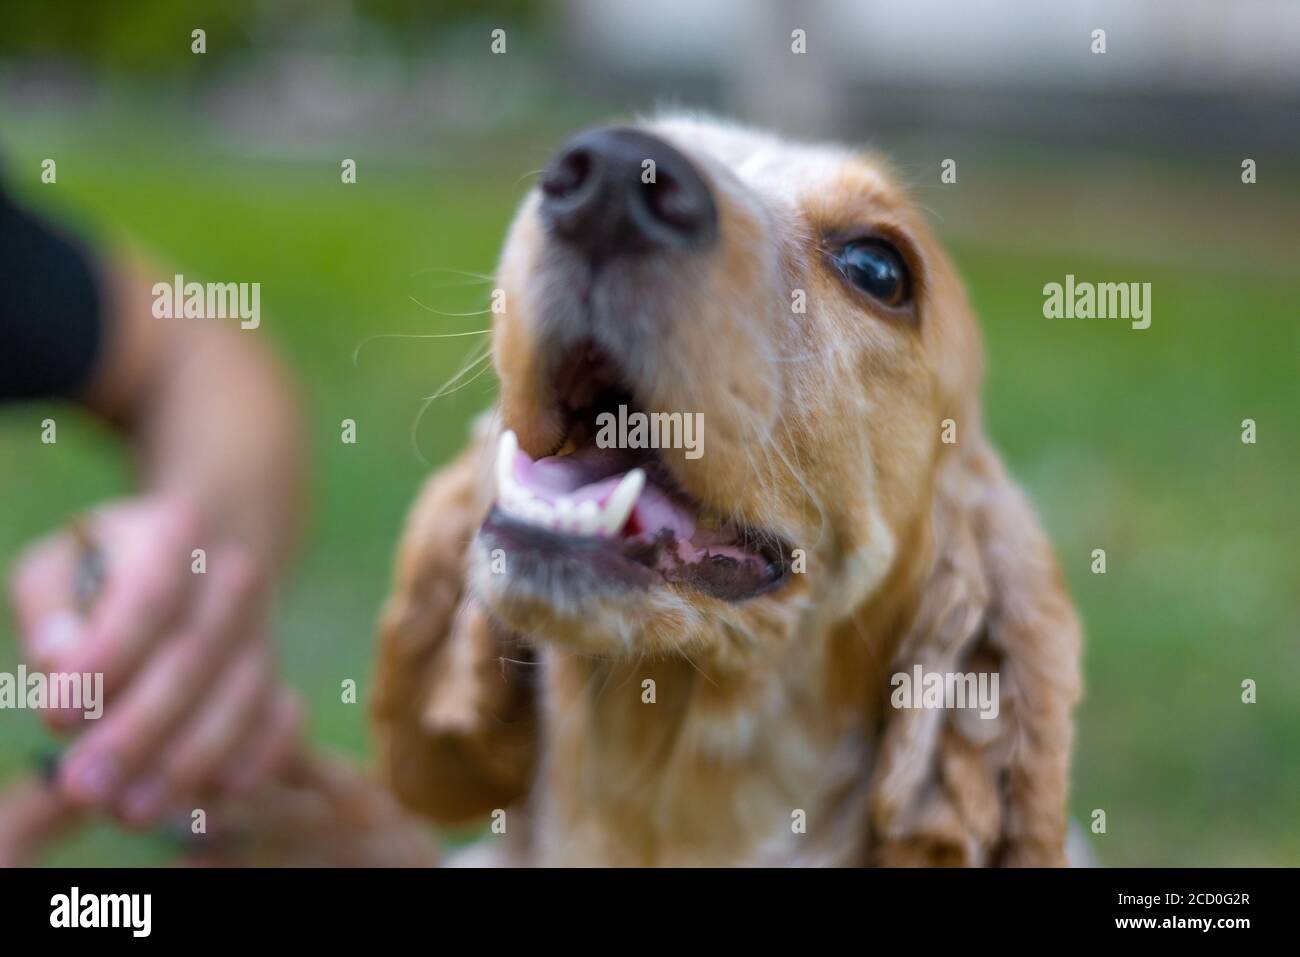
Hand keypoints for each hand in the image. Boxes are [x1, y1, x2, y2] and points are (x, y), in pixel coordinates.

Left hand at [8, 495, 303, 827]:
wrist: (207, 548)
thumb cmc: (111, 565)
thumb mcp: (64, 563)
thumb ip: (51, 606)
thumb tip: (57, 660)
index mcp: (177, 531)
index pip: (148, 598)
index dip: (108, 659)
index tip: (57, 715)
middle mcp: (235, 576)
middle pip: (195, 657)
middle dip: (140, 729)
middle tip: (84, 785)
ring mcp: (266, 627)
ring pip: (241, 694)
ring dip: (191, 757)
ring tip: (132, 808)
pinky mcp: (280, 674)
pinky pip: (286, 717)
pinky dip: (261, 756)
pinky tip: (219, 792)